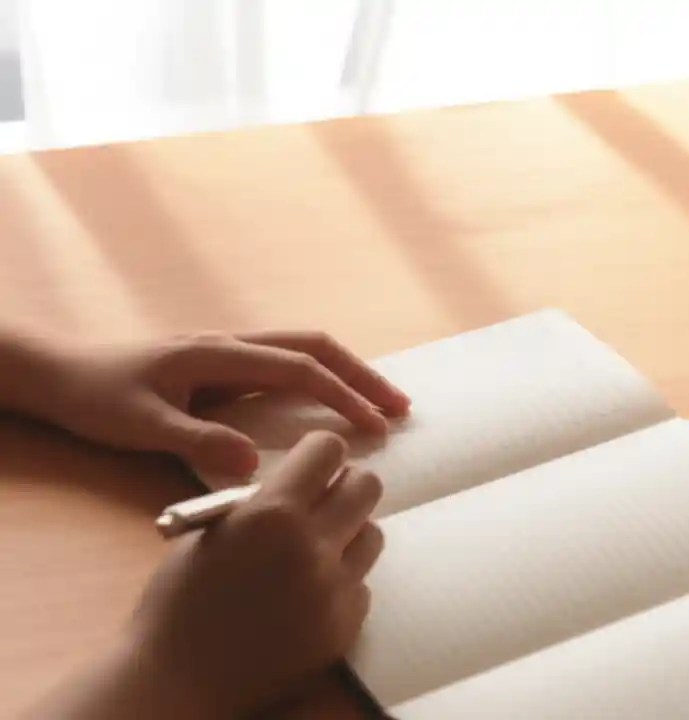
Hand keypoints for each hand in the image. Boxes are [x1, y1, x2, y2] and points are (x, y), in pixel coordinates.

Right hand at [25, 431, 384, 718]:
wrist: (178, 680)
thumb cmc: (179, 601)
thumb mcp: (209, 533)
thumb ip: (259, 504)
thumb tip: (303, 483)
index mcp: (271, 514)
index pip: (328, 450)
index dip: (320, 454)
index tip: (314, 464)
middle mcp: (313, 546)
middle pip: (367, 486)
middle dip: (345, 486)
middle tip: (324, 500)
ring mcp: (335, 588)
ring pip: (372, 535)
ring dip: (348, 535)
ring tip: (312, 551)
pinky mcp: (346, 625)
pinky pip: (361, 585)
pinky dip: (341, 584)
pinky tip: (306, 597)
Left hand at [29, 330, 409, 476]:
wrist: (58, 371)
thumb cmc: (95, 397)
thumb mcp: (138, 426)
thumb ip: (196, 442)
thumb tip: (254, 463)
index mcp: (217, 354)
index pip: (298, 368)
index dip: (342, 395)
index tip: (374, 428)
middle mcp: (231, 344)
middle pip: (315, 345)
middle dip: (363, 374)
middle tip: (402, 408)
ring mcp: (228, 351)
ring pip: (304, 349)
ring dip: (348, 372)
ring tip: (382, 404)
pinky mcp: (223, 365)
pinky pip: (287, 363)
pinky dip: (322, 377)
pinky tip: (332, 401)